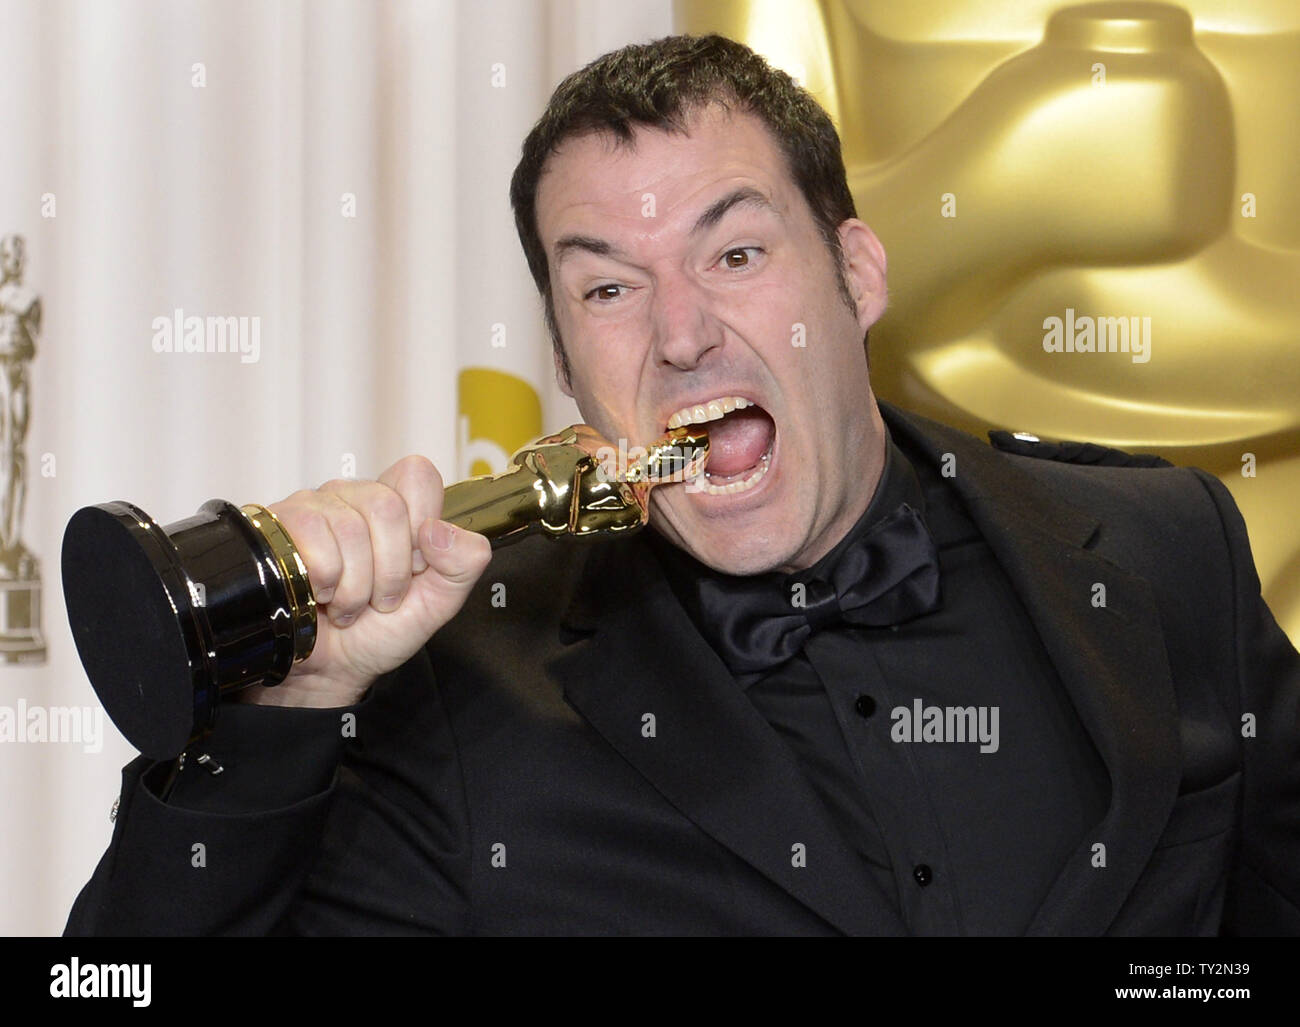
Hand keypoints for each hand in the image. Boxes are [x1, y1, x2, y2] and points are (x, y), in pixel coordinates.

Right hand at [238, 456, 491, 707]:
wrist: (331, 669)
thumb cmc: (379, 630)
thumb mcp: (439, 601)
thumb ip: (464, 563)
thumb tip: (439, 530)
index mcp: (397, 506)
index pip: (418, 476)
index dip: (421, 526)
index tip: (415, 566)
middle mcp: (355, 497)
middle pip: (387, 507)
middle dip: (390, 570)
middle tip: (379, 596)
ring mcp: (316, 507)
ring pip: (350, 527)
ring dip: (356, 586)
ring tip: (349, 603)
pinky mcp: (280, 525)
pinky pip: (314, 540)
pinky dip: (327, 583)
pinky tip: (321, 595)